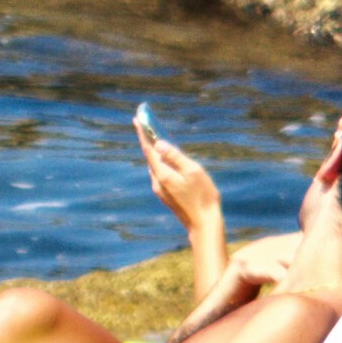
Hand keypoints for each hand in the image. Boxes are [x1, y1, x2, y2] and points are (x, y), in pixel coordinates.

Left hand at [135, 116, 226, 246]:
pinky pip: (160, 172)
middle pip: (149, 155)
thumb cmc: (203, 196)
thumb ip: (175, 157)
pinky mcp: (166, 194)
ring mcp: (161, 189)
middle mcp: (157, 181)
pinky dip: (160, 161)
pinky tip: (165, 157)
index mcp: (162, 174)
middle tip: (144, 122)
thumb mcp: (192, 172)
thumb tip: (158, 144)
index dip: (143, 132)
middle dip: (147, 138)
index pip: (148, 149)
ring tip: (153, 135)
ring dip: (154, 150)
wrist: (204, 224)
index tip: (137, 118)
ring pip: (155, 165)